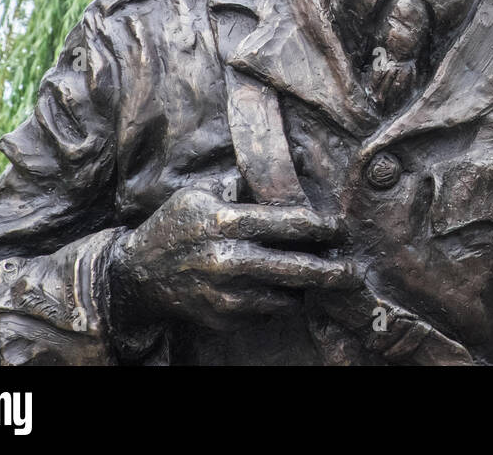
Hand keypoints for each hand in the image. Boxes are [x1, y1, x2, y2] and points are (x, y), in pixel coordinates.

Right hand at [107, 185, 358, 330]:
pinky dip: (277, 301)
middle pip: (298, 268)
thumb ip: (241, 186)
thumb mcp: (202, 192)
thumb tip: (283, 174)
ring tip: (319, 279)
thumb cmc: (176, 225)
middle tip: (354, 272)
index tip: (340, 229)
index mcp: (228, 222)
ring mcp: (227, 293)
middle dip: (332, 271)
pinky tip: (281, 291)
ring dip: (306, 288)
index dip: (324, 227)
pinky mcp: (224, 318)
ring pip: (286, 295)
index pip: (291, 223)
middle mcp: (230, 259)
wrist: (138, 274)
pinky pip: (265, 311)